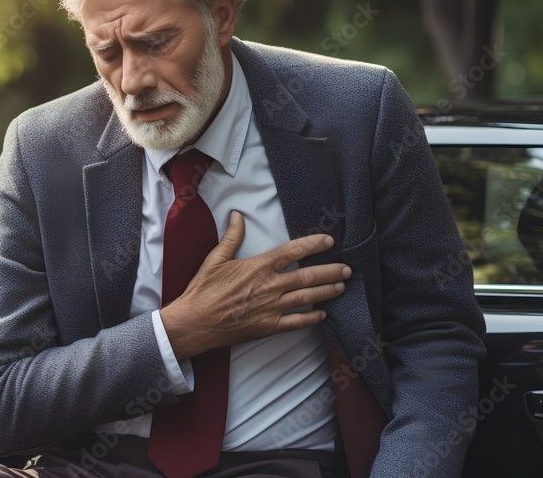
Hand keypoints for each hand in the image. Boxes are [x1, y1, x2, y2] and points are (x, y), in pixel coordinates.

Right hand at [161, 211, 349, 360]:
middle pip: (308, 276)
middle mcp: (269, 286)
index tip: (328, 241)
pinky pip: (297, 322)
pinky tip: (322, 314)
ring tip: (341, 286)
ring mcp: (271, 308)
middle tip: (347, 269)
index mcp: (258, 267)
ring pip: (308, 298)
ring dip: (327, 292)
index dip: (313, 245)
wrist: (195, 322)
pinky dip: (312, 318)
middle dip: (331, 271)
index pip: (292, 251)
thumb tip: (237, 215)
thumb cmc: (203, 290)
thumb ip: (232, 237)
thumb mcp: (215, 259)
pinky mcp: (269, 327)